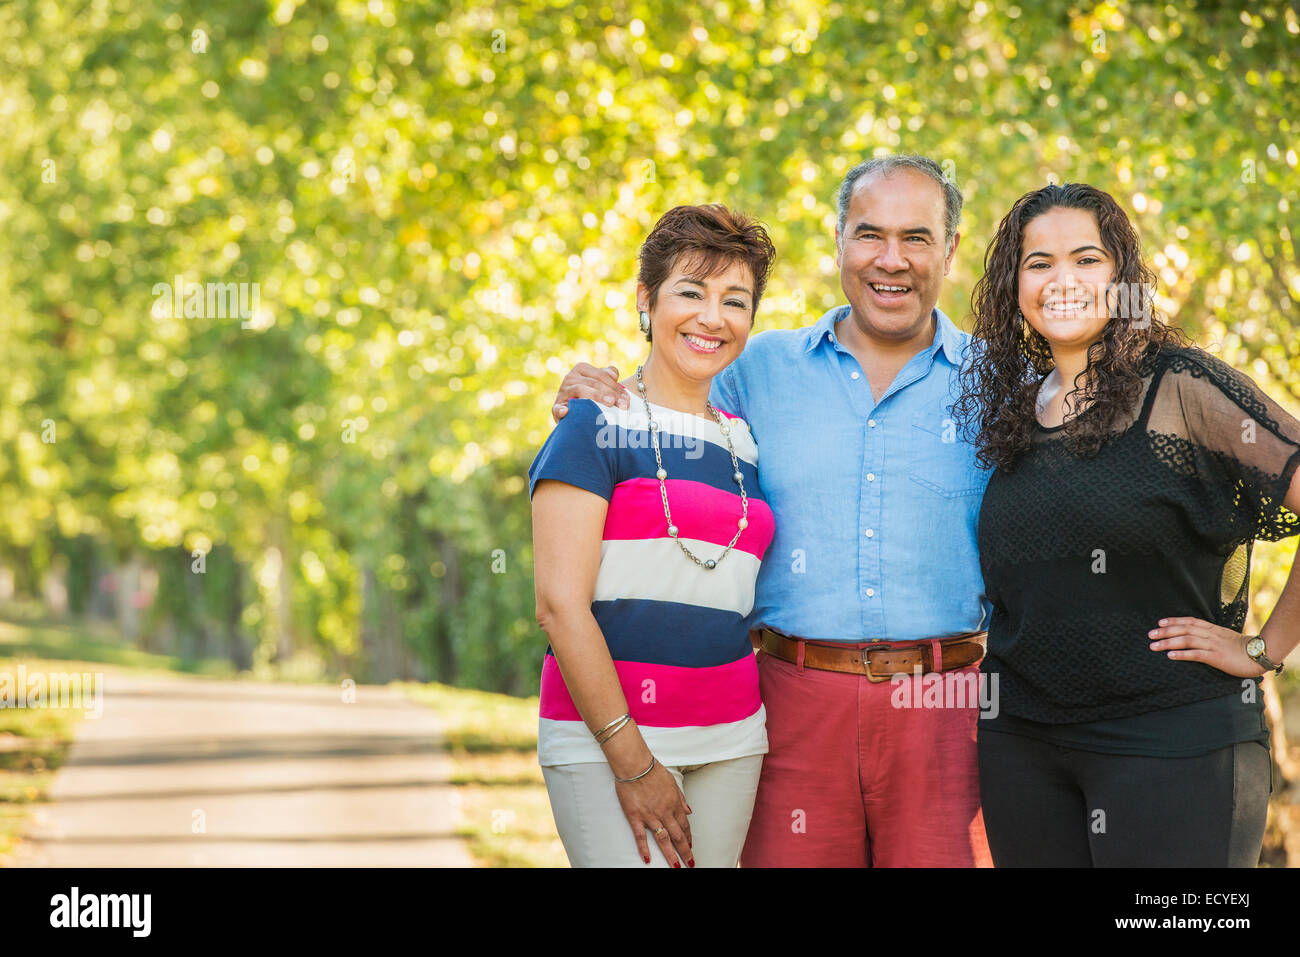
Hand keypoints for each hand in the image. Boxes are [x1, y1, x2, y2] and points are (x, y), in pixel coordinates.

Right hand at [552, 363, 630, 422]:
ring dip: (595, 397)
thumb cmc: (591, 395)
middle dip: (610, 393)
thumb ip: (608, 376)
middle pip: (593, 383)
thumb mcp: (600, 383)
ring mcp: (562, 392)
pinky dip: (561, 409)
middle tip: (623, 405)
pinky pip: (557, 408)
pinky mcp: (556, 407)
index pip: (601, 376)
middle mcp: (570, 377)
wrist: (574, 412)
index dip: (615, 386)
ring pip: (580, 390)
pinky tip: (567, 411)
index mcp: (581, 369)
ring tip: (609, 404)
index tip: (627, 399)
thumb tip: (614, 374)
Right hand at [613, 760, 693, 866]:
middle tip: (690, 863)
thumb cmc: (653, 770)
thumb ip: (681, 798)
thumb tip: (689, 811)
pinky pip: (641, 836)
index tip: (691, 847)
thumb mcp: (672, 782)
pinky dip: (644, 848)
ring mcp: (650, 816)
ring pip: (663, 839)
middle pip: (678, 836)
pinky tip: (647, 859)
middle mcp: (665, 812)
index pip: (684, 825)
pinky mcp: (635, 817)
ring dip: (671, 854)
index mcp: (674, 804)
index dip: (688, 838)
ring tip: (676, 866)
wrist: (635, 765)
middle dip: (686, 852)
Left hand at [1148, 617, 1266, 677]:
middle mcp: (1211, 635)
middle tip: (1150, 634)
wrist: (1260, 654)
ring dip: (1168, 642)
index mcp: (1213, 629)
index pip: (1190, 621)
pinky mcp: (1217, 657)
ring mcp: (1213, 645)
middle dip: (1166, 631)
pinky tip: (1170, 656)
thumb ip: (1212, 636)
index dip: (1174, 621)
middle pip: (1184, 630)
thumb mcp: (1225, 638)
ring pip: (1187, 640)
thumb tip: (1197, 637)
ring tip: (1154, 645)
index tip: (1160, 622)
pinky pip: (1197, 655)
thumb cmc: (1243, 649)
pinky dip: (1182, 654)